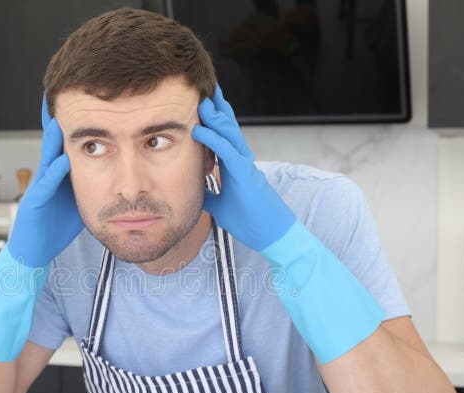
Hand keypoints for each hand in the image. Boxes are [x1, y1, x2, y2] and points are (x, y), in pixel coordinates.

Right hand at [7, 96, 83, 266]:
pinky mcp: (34, 201)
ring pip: (48, 156)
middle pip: (54, 139)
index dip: (76, 121)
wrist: (35, 251)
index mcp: (59, 172)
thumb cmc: (55, 225)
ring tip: (64, 117)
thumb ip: (92, 180)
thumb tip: (117, 168)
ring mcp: (40, 186)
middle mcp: (48, 174)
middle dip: (60, 117)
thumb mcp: (80, 197)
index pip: (68, 140)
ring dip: (55, 137)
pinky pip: (46, 184)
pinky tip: (64, 159)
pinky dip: (55, 172)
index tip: (87, 99)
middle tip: (66, 92)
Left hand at [192, 86, 296, 250]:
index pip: (223, 134)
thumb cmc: (249, 221)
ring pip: (229, 133)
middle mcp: (242, 159)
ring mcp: (245, 165)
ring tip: (198, 98)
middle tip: (201, 86)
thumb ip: (208, 195)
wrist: (271, 235)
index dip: (213, 117)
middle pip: (227, 125)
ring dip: (213, 115)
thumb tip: (192, 192)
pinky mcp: (245, 176)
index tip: (201, 100)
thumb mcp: (220, 206)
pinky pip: (228, 152)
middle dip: (215, 106)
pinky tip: (199, 130)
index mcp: (236, 164)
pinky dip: (213, 140)